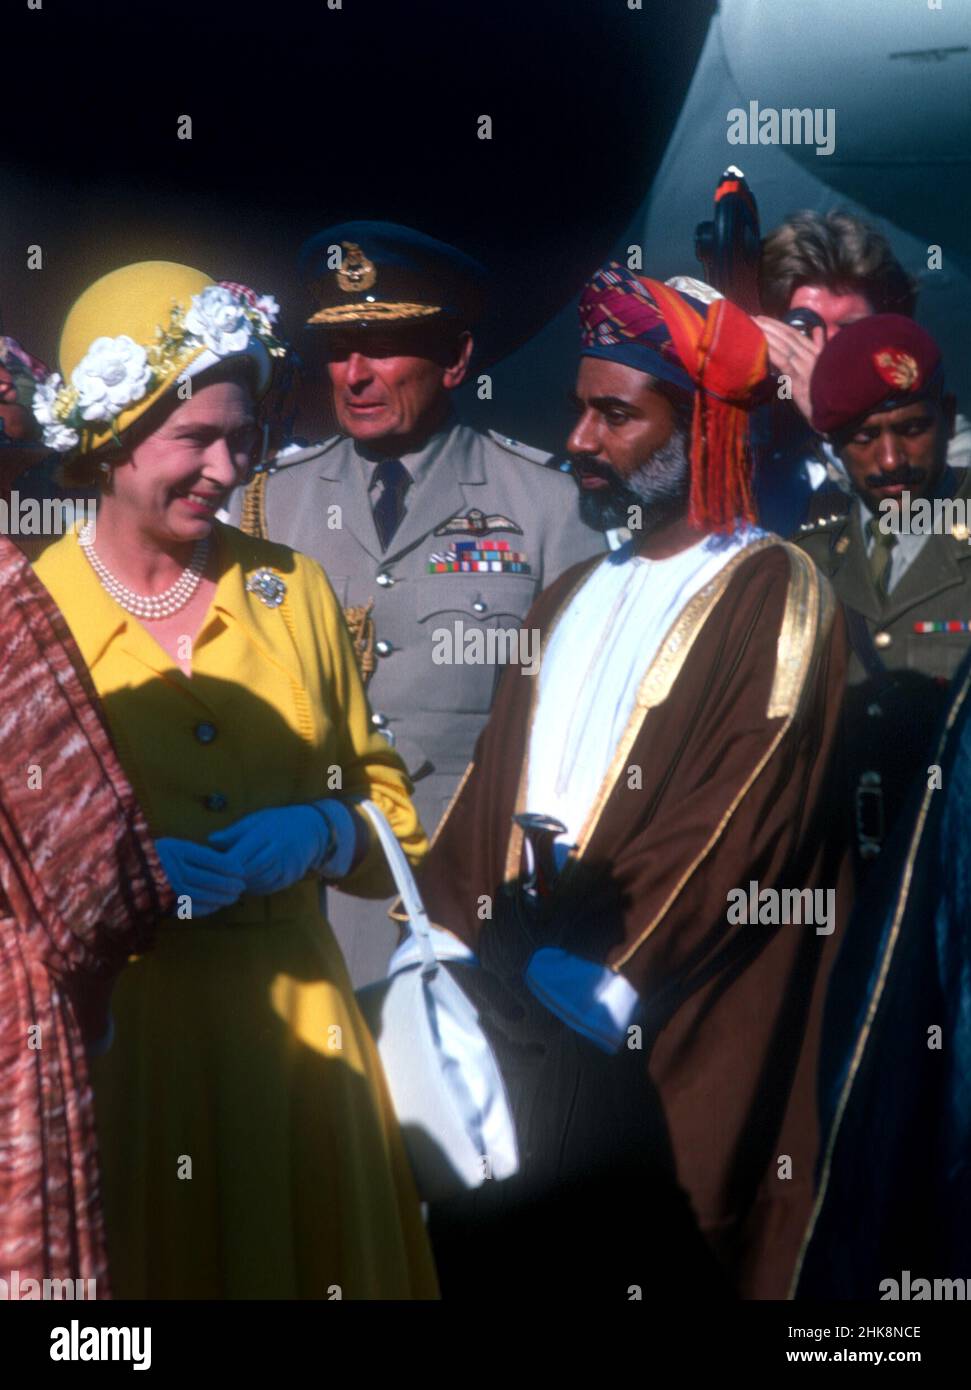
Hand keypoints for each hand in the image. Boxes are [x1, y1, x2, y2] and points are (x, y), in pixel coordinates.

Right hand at [155, 837, 247, 916]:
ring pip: (205, 895)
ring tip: (234, 896)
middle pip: (212, 880)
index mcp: (178, 850)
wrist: (126, 875)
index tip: (241, 870)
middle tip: (242, 886)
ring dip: (222, 898)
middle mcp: (174, 869)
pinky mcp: (166, 904)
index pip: (215, 861)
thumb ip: (198, 854)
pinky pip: (193, 908)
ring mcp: (169, 889)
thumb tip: (228, 865)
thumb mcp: (175, 846)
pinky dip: (208, 907)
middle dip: (231, 884)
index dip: (232, 867)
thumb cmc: (155, 856)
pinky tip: (216, 905)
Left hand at [207, 804, 332, 896]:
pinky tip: (245, 883)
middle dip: (231, 876)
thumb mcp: (255, 820)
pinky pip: (268, 888)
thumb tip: (210, 841)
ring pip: (257, 882)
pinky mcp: (291, 878)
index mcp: (265, 834)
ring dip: (242, 884)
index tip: (211, 865)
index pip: (237, 857)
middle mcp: (278, 851)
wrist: (313, 830)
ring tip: (229, 881)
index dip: (222, 865)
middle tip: (216, 877)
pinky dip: (254, 888)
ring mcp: (286, 866)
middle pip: (247, 871)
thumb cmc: (278, 822)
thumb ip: (233, 833)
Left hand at [755, 316, 825, 424]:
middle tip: (750, 317)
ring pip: (785, 346)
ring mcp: (806, 368)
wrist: (833, 413)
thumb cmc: (825, 391)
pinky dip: (773, 353)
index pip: (794, 333)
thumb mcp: (824, 364)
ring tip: (752, 327)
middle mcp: (811, 357)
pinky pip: (784, 363)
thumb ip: (820, 345)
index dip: (777, 324)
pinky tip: (762, 345)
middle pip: (787, 336)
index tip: (761, 318)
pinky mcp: (800, 382)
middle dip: (768, 326)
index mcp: (816, 352)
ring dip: (767, 335)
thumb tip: (816, 328)